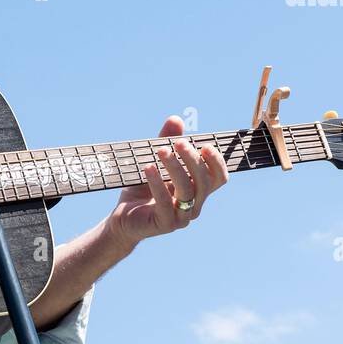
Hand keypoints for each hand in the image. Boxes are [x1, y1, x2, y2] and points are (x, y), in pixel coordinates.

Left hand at [106, 115, 227, 244]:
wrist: (124, 218)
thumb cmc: (142, 190)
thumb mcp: (154, 163)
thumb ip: (166, 143)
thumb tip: (176, 119)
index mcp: (198, 191)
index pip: (218, 178)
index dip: (217, 162)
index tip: (205, 145)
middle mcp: (195, 204)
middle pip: (204, 182)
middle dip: (193, 160)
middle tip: (179, 143)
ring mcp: (182, 217)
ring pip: (187, 191)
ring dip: (175, 168)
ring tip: (161, 151)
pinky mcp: (165, 224)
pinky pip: (165, 203)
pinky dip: (157, 184)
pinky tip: (148, 168)